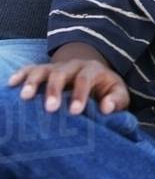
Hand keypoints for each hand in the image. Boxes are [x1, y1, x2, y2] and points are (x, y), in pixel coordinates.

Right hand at [10, 59, 129, 115]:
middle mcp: (72, 66)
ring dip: (33, 82)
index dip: (80, 94)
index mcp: (92, 70)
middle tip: (50, 108)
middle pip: (61, 73)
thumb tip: (106, 108)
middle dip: (54, 90)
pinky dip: (21, 75)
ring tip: (25, 97)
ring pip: (43, 70)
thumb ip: (116, 100)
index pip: (85, 79)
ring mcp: (56, 68)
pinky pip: (30, 69)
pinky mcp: (44, 71)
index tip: (74, 111)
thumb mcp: (117, 93)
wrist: (93, 74)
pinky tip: (12, 84)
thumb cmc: (106, 91)